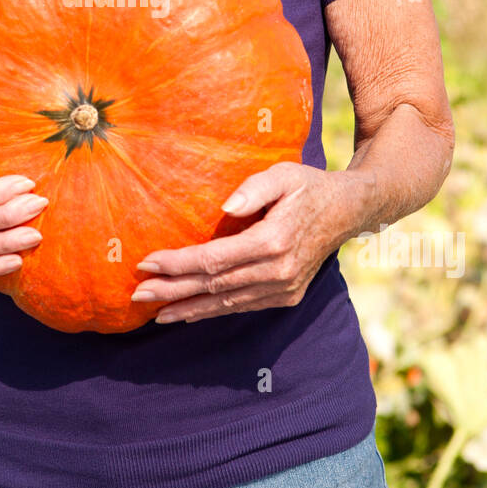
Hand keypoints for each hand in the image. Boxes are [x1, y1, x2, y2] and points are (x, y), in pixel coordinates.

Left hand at [130, 163, 369, 323]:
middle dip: (173, 291)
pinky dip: (213, 310)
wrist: (348, 211)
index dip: (178, 264)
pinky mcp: (287, 296)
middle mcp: (278, 272)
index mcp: (273, 241)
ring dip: (188, 308)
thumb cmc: (309, 186)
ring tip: (155, 312)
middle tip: (138, 293)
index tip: (147, 263)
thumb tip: (226, 206)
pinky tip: (189, 312)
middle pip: (214, 286)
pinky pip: (242, 306)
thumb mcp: (284, 174)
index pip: (214, 259)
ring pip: (226, 303)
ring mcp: (284, 288)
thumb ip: (255, 188)